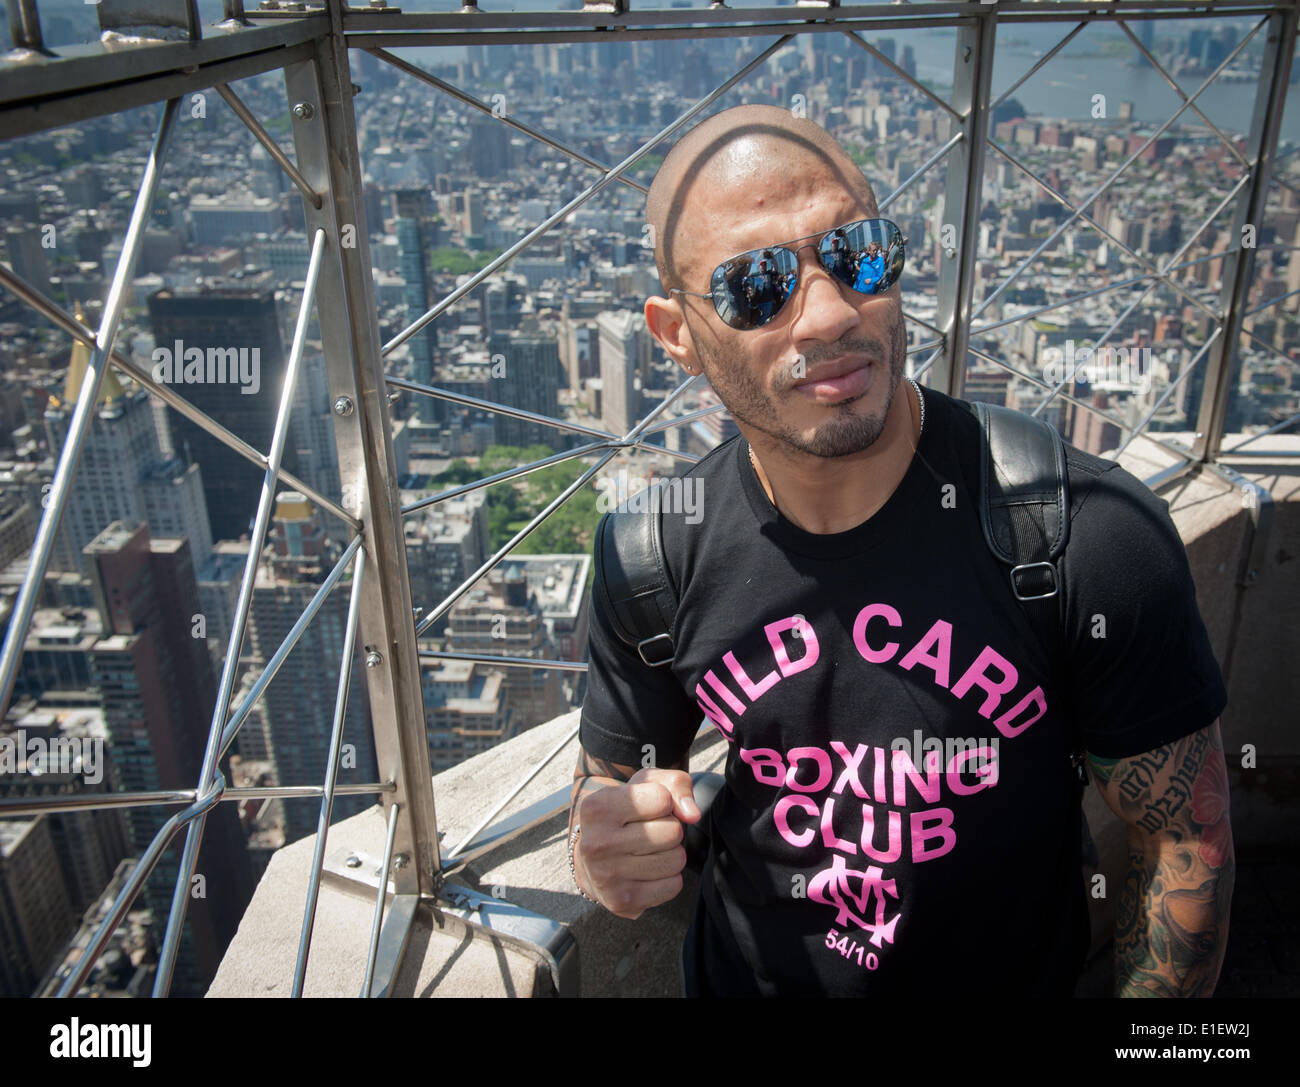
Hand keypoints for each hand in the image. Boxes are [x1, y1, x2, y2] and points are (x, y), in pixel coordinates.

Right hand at [573, 768, 701, 919]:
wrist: (592, 860)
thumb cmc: (625, 814)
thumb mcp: (644, 785)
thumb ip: (676, 784)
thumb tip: (693, 815)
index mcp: (596, 808)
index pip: (662, 799)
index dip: (663, 802)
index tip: (645, 809)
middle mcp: (597, 843)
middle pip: (673, 832)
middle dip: (670, 829)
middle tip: (648, 833)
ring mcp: (607, 876)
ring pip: (676, 860)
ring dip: (671, 854)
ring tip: (648, 852)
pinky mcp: (622, 902)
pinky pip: (674, 886)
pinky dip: (668, 878)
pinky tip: (647, 872)